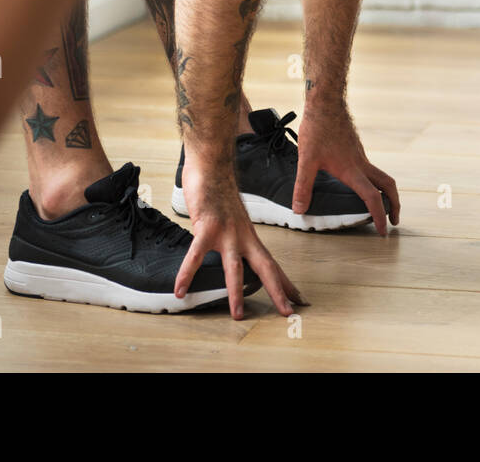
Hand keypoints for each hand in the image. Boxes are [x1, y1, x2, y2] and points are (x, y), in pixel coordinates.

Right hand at [175, 150, 306, 318]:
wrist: (212, 164)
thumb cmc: (219, 191)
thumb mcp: (233, 218)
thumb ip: (234, 236)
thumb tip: (233, 251)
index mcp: (250, 236)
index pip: (272, 264)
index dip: (286, 282)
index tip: (299, 299)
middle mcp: (243, 236)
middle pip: (265, 268)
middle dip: (279, 291)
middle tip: (288, 312)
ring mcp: (226, 232)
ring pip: (234, 268)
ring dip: (237, 293)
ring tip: (238, 316)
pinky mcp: (206, 226)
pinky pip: (195, 255)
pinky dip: (186, 274)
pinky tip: (180, 290)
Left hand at [294, 101, 399, 235]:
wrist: (326, 102)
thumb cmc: (318, 128)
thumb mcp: (307, 159)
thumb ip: (303, 186)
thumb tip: (300, 209)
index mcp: (352, 170)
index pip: (371, 198)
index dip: (379, 216)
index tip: (383, 230)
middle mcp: (361, 163)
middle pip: (388, 186)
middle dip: (394, 204)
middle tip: (394, 219)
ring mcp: (360, 154)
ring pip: (380, 175)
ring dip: (384, 191)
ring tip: (378, 204)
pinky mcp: (355, 147)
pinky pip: (369, 166)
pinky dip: (372, 179)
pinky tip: (356, 180)